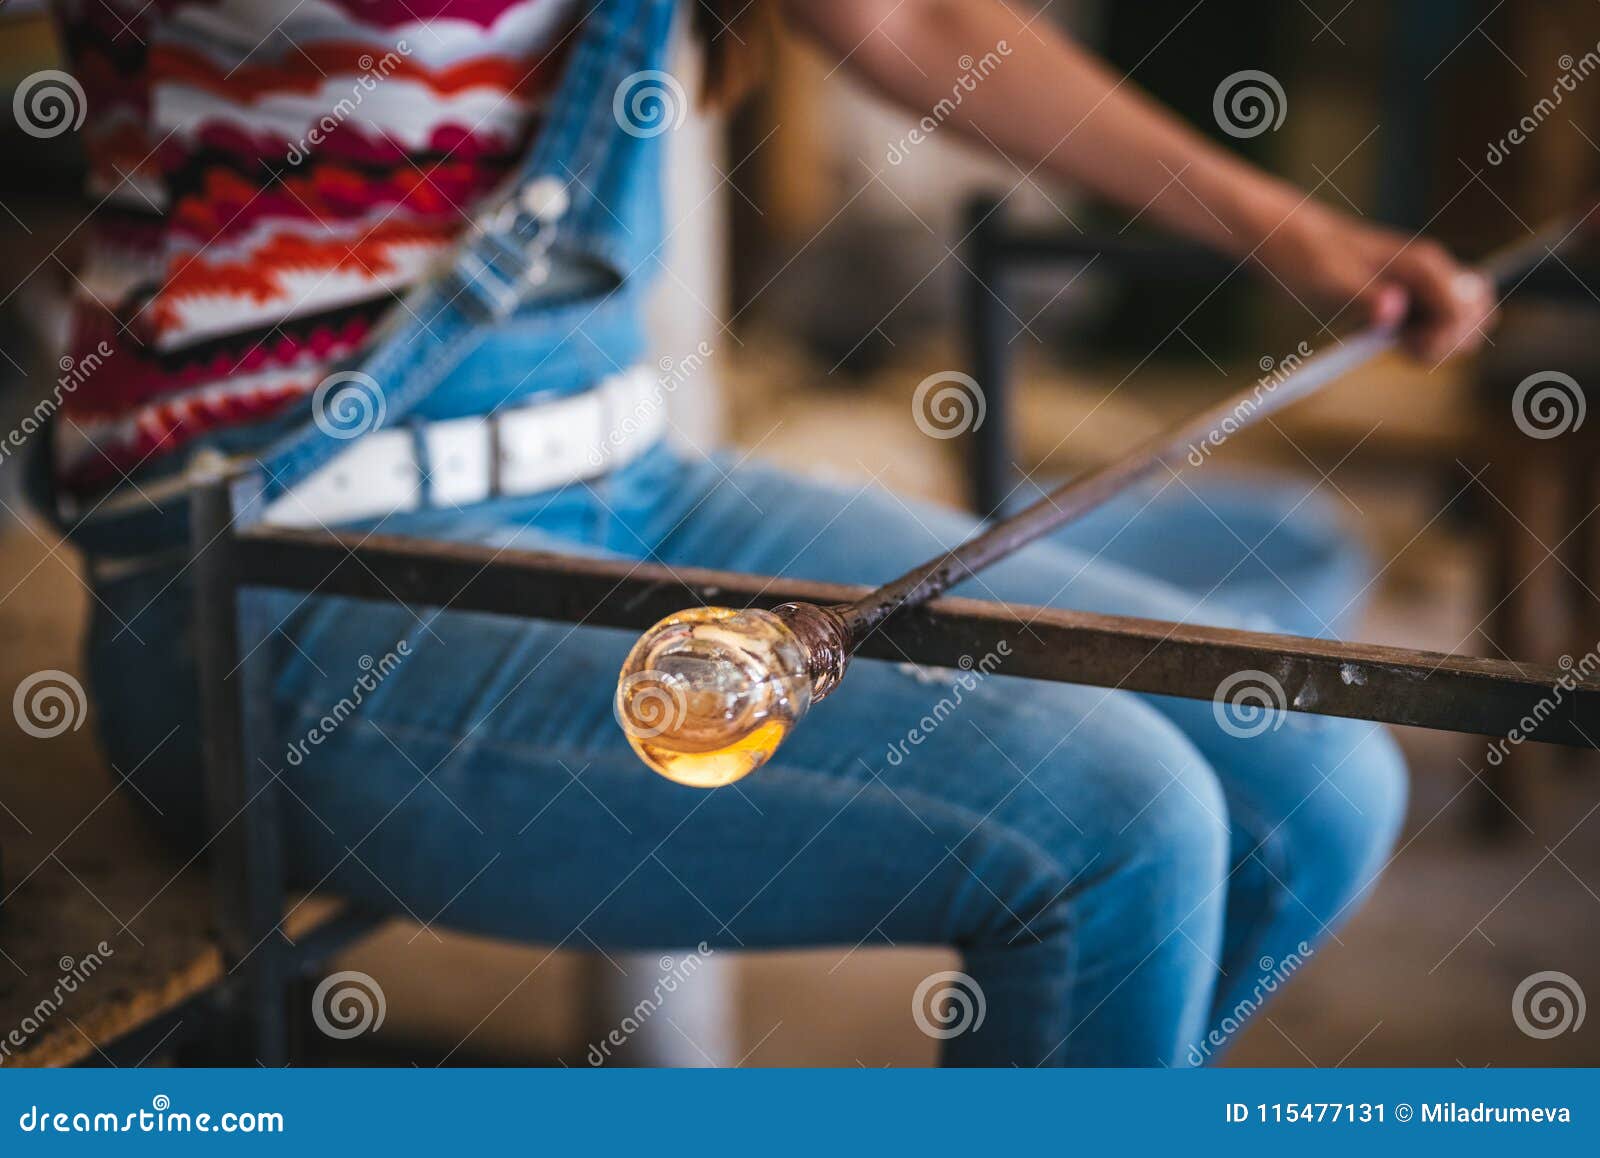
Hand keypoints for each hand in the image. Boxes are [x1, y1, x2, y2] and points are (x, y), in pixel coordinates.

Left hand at [1250, 202, 1497, 362]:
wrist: (1289, 238)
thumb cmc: (1306, 256)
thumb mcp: (1328, 281)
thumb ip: (1363, 297)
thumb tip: (1392, 313)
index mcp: (1422, 265)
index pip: (1465, 312)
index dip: (1441, 339)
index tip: (1403, 346)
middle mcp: (1433, 271)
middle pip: (1479, 316)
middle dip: (1448, 342)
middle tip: (1403, 345)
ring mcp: (1424, 283)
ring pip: (1464, 321)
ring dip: (1439, 343)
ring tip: (1396, 341)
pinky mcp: (1410, 295)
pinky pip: (1441, 322)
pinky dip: (1426, 338)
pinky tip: (1392, 337)